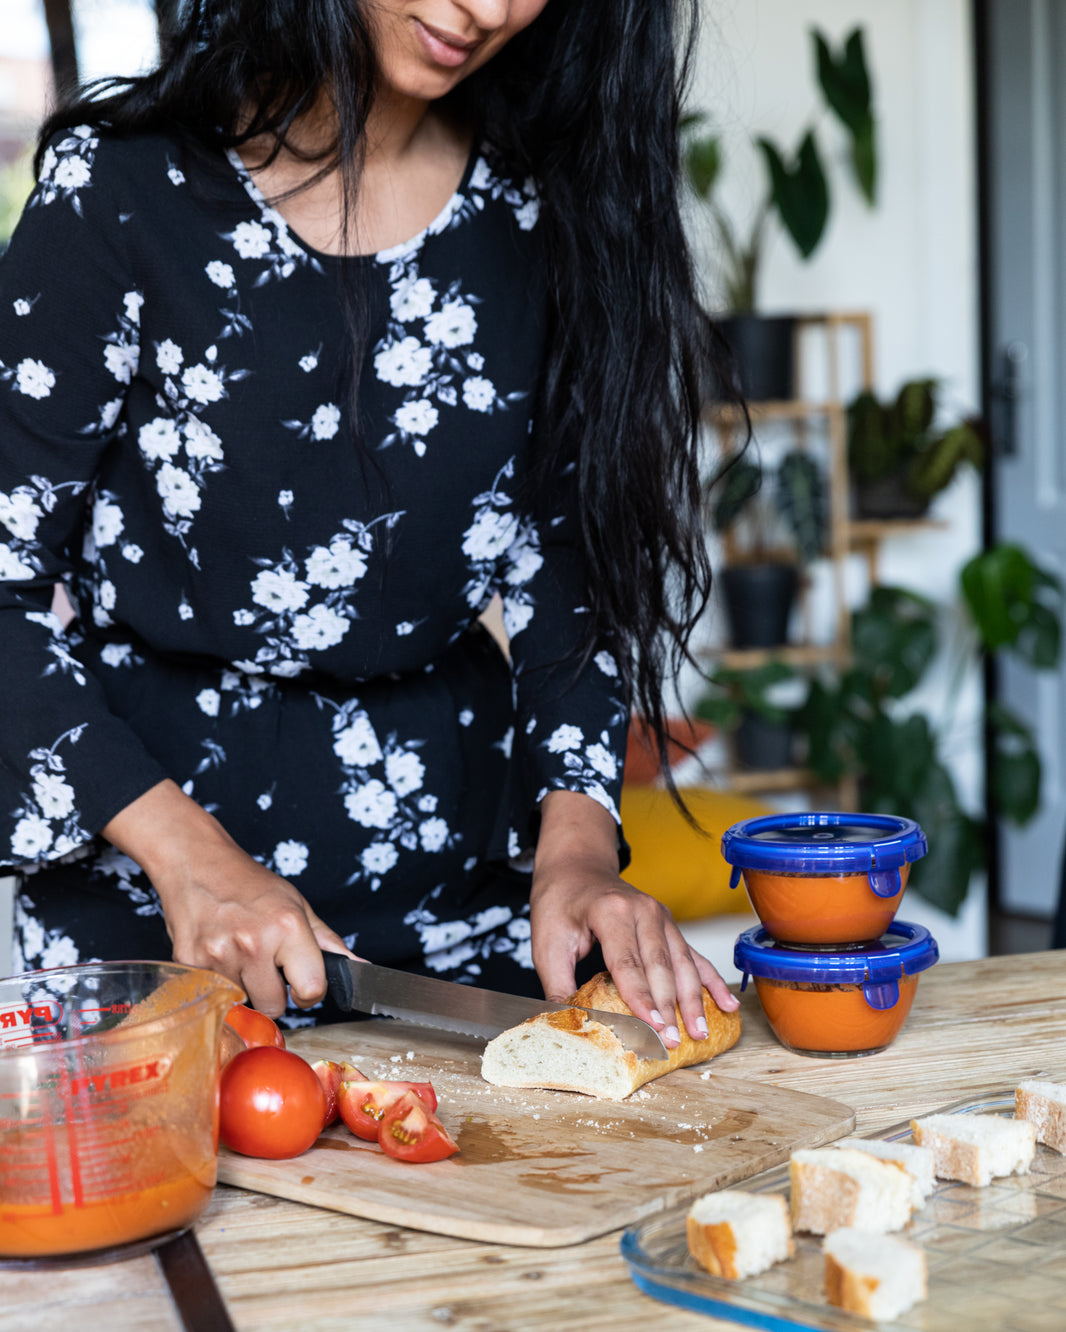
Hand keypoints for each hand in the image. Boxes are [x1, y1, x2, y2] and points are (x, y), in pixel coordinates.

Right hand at [103, 779, 353, 1015]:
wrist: (197, 863)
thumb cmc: (250, 884)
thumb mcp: (297, 905)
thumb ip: (328, 943)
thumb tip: (360, 969)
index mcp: (287, 926)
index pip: (312, 990)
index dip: (308, 991)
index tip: (300, 981)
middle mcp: (253, 943)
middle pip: (275, 1008)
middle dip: (274, 993)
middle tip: (265, 963)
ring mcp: (219, 955)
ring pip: (244, 1002)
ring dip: (246, 985)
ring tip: (240, 952)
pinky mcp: (190, 962)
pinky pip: (217, 994)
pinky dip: (221, 981)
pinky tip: (221, 953)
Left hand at [529, 791, 738, 1048]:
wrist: (577, 866)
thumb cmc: (559, 902)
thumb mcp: (546, 940)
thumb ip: (557, 984)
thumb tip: (566, 1025)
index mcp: (610, 912)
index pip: (628, 963)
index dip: (641, 998)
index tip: (652, 1028)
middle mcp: (642, 911)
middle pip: (660, 966)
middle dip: (669, 1007)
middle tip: (672, 1042)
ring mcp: (660, 915)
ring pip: (682, 963)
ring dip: (693, 999)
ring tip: (700, 1032)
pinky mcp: (668, 924)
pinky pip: (694, 955)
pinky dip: (712, 980)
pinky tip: (727, 1003)